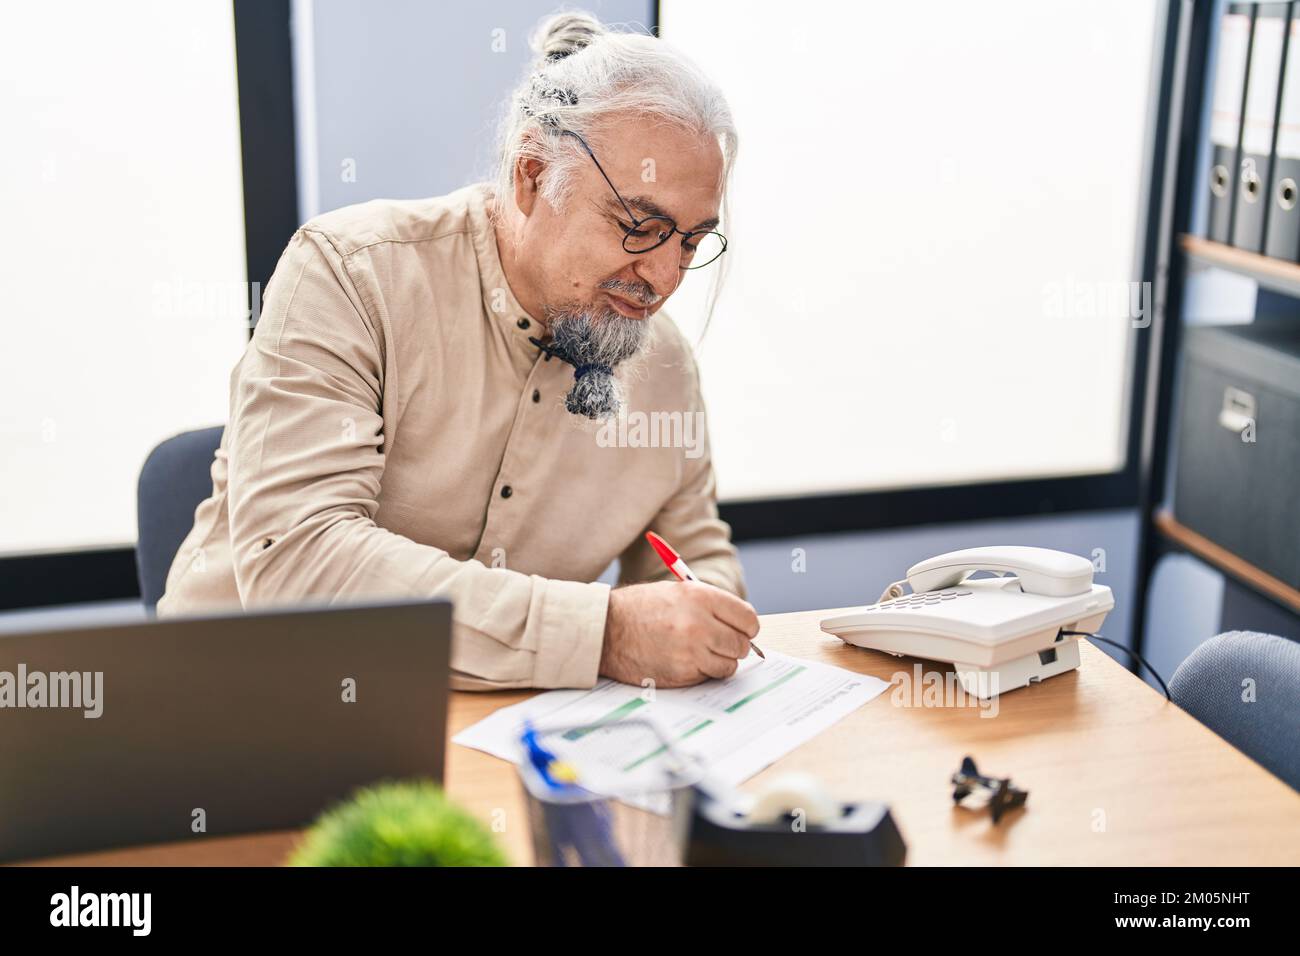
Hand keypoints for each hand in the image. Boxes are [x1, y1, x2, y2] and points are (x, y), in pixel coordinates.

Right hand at [599, 580, 760, 687]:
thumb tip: (742, 626)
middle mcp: (699, 624)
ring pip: (729, 665)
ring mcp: (691, 651)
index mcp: (701, 597)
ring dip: (718, 661)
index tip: (741, 631)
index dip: (746, 627)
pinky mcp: (682, 673)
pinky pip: (708, 677)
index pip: (748, 619)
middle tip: (718, 643)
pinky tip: (683, 660)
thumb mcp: (678, 592)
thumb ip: (711, 606)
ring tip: (698, 652)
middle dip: (732, 646)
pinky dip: (701, 672)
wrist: (605, 629)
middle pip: (741, 644)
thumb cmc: (640, 609)